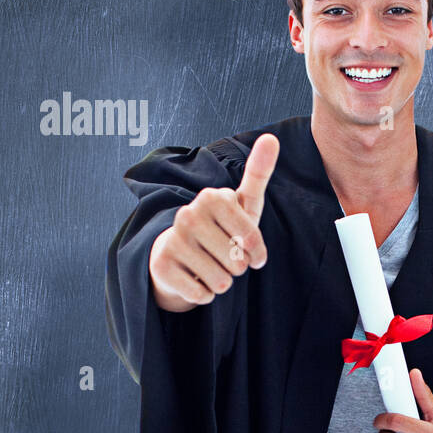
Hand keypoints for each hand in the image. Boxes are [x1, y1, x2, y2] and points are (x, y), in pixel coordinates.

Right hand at [149, 133, 279, 311]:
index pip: (251, 240)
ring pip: (221, 281)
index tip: (252, 252)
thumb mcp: (243, 203)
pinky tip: (195, 279)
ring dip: (222, 282)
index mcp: (212, 198)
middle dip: (237, 268)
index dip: (256, 253)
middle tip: (225, 258)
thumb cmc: (222, 227)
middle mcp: (188, 215)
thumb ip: (258, 172)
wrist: (180, 253)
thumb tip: (272, 138)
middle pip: (237, 262)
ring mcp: (171, 240)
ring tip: (211, 267)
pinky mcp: (160, 266)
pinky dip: (205, 294)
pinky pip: (202, 295)